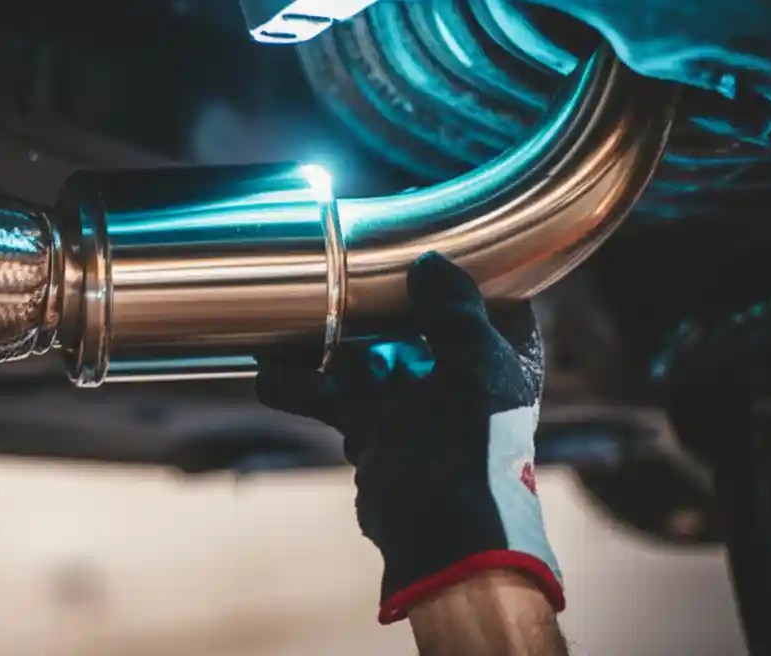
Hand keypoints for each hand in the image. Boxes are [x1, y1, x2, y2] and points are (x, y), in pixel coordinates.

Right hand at [256, 253, 562, 622]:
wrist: (440, 533)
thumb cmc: (475, 452)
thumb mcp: (475, 369)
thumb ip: (454, 312)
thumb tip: (428, 263)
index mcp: (501, 354)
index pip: (483, 295)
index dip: (454, 267)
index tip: (415, 236)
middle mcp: (458, 371)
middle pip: (411, 316)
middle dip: (369, 297)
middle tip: (334, 266)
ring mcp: (414, 400)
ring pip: (364, 353)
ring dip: (325, 340)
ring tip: (283, 324)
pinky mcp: (376, 427)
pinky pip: (334, 394)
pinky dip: (302, 384)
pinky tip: (269, 374)